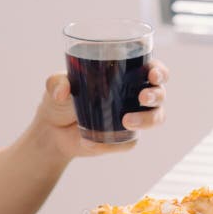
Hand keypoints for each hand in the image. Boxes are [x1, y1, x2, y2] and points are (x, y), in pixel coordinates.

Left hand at [33, 61, 169, 158]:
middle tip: (142, 97)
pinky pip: (129, 142)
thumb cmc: (60, 101)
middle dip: (156, 95)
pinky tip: (92, 142)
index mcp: (126, 76)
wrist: (52, 132)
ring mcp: (133, 119)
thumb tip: (63, 91)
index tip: (152, 73)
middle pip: (160, 94)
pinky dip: (114, 143)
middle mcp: (134, 96)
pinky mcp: (124, 140)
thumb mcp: (54, 86)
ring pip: (155, 118)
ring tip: (127, 121)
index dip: (159, 71)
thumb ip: (56, 83)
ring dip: (148, 119)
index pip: (152, 70)